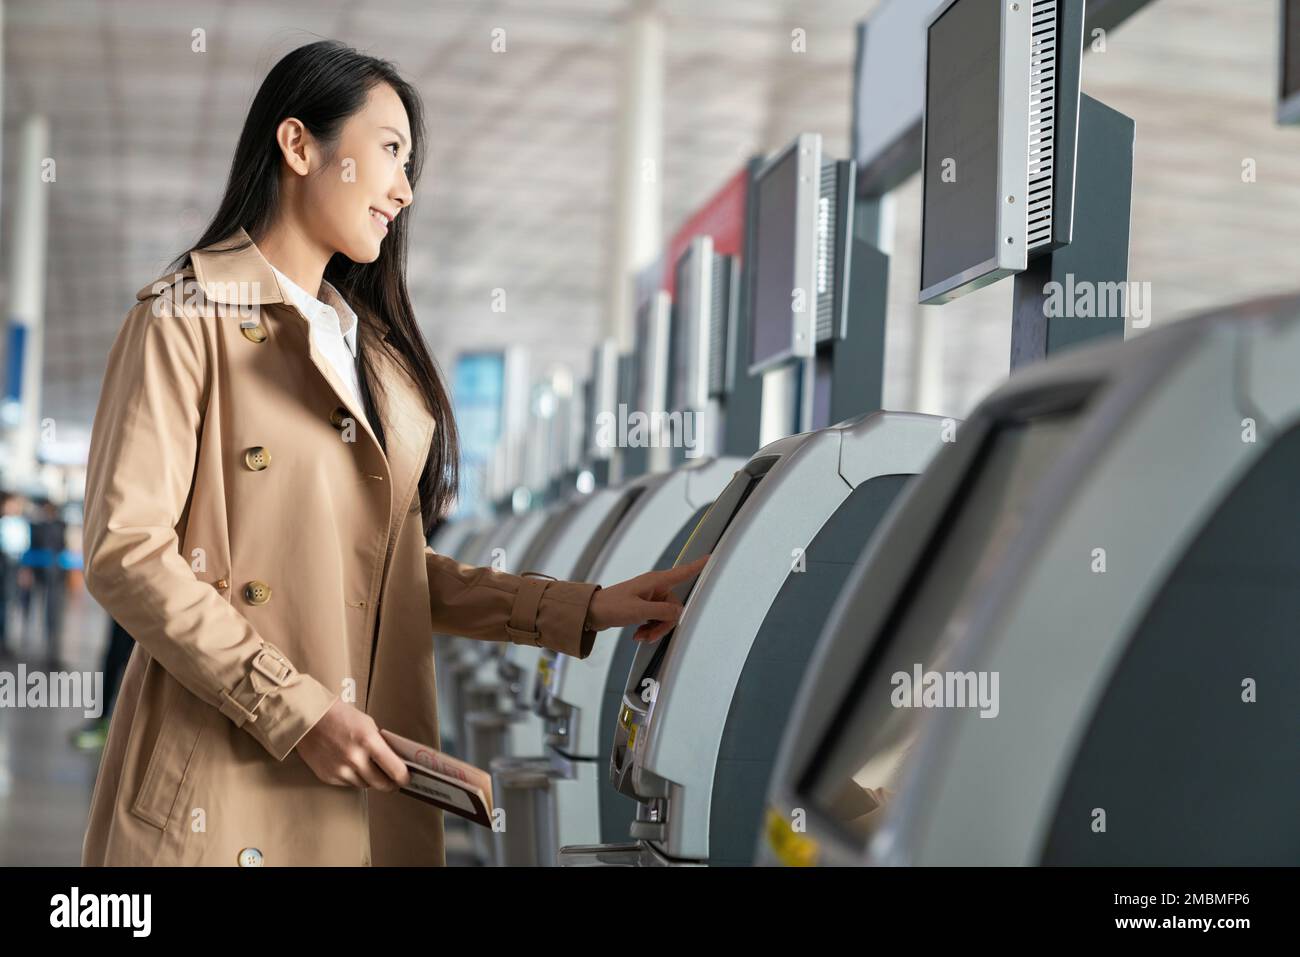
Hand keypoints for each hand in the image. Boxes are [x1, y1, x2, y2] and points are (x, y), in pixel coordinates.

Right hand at [295, 698, 410, 790]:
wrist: (309, 718)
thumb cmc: (340, 716)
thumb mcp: (367, 725)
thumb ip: (380, 744)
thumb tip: (394, 761)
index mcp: (368, 741)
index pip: (394, 769)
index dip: (403, 778)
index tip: (406, 779)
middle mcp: (355, 759)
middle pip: (381, 784)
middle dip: (389, 784)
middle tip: (393, 782)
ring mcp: (340, 770)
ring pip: (364, 785)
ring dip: (369, 779)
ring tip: (368, 768)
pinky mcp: (328, 776)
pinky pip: (348, 783)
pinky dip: (352, 777)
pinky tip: (349, 765)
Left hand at [586, 554, 710, 642]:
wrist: (590, 612)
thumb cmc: (611, 606)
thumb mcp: (639, 611)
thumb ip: (662, 612)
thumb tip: (679, 614)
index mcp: (655, 581)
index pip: (682, 572)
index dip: (698, 566)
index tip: (711, 558)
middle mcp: (654, 587)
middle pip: (674, 607)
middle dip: (664, 624)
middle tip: (651, 635)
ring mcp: (649, 597)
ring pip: (664, 616)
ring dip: (655, 629)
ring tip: (641, 636)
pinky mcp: (643, 607)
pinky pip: (655, 619)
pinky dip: (649, 629)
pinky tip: (638, 635)